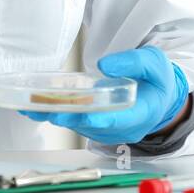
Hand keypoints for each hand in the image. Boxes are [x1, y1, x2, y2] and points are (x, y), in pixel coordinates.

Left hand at [18, 46, 189, 144]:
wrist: (160, 95)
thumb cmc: (157, 78)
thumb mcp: (154, 61)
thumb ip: (133, 61)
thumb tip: (105, 65)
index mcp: (143, 113)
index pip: (118, 120)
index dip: (98, 120)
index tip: (80, 115)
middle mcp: (124, 128)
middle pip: (93, 126)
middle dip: (70, 118)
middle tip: (48, 109)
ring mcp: (110, 130)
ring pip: (81, 126)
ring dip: (58, 117)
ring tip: (33, 107)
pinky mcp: (98, 127)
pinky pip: (77, 123)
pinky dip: (59, 115)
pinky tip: (37, 106)